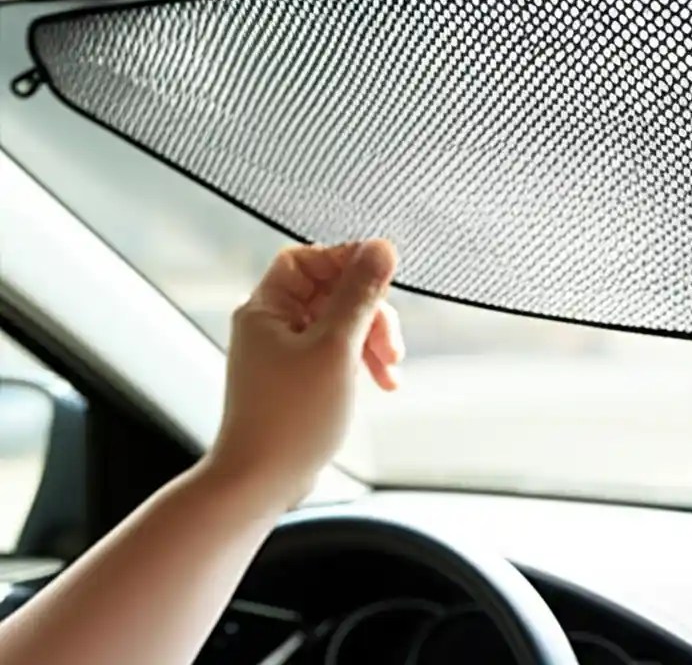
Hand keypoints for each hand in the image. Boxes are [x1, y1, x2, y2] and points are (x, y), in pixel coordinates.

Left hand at [208, 239, 403, 508]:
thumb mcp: (336, 348)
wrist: (261, 481)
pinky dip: (361, 361)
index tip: (384, 278)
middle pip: (332, 292)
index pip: (309, 259)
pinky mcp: (298, 378)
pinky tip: (382, 382)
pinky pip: (337, 351)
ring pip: (340, 323)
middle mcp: (271, 325)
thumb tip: (381, 248)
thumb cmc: (291, 417)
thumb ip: (360, 295)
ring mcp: (284, 353)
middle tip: (391, 346)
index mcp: (267, 308)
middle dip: (370, 313)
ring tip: (391, 372)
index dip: (347, 262)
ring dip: (372, 340)